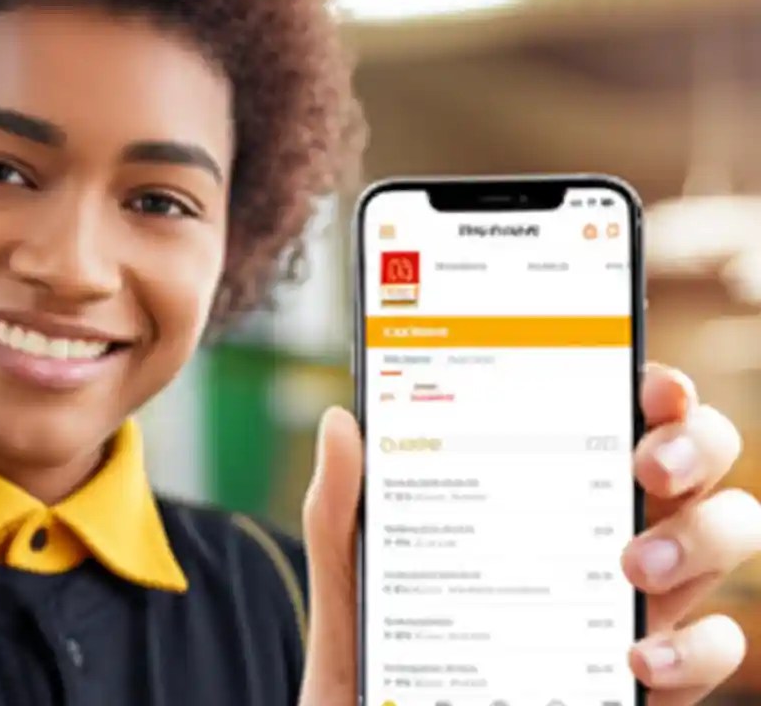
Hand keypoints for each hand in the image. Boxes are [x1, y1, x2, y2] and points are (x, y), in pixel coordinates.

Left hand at [297, 363, 760, 705]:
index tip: (650, 384)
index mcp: (538, 492)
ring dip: (702, 538)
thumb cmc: (375, 645)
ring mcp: (632, 603)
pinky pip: (714, 651)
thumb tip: (341, 421)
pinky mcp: (647, 677)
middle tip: (648, 465)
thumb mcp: (351, 572)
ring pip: (721, 540)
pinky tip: (637, 655)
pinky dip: (697, 648)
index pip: (613, 418)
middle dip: (696, 444)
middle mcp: (599, 534)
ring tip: (633, 564)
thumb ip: (342, 504)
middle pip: (691, 466)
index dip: (652, 390)